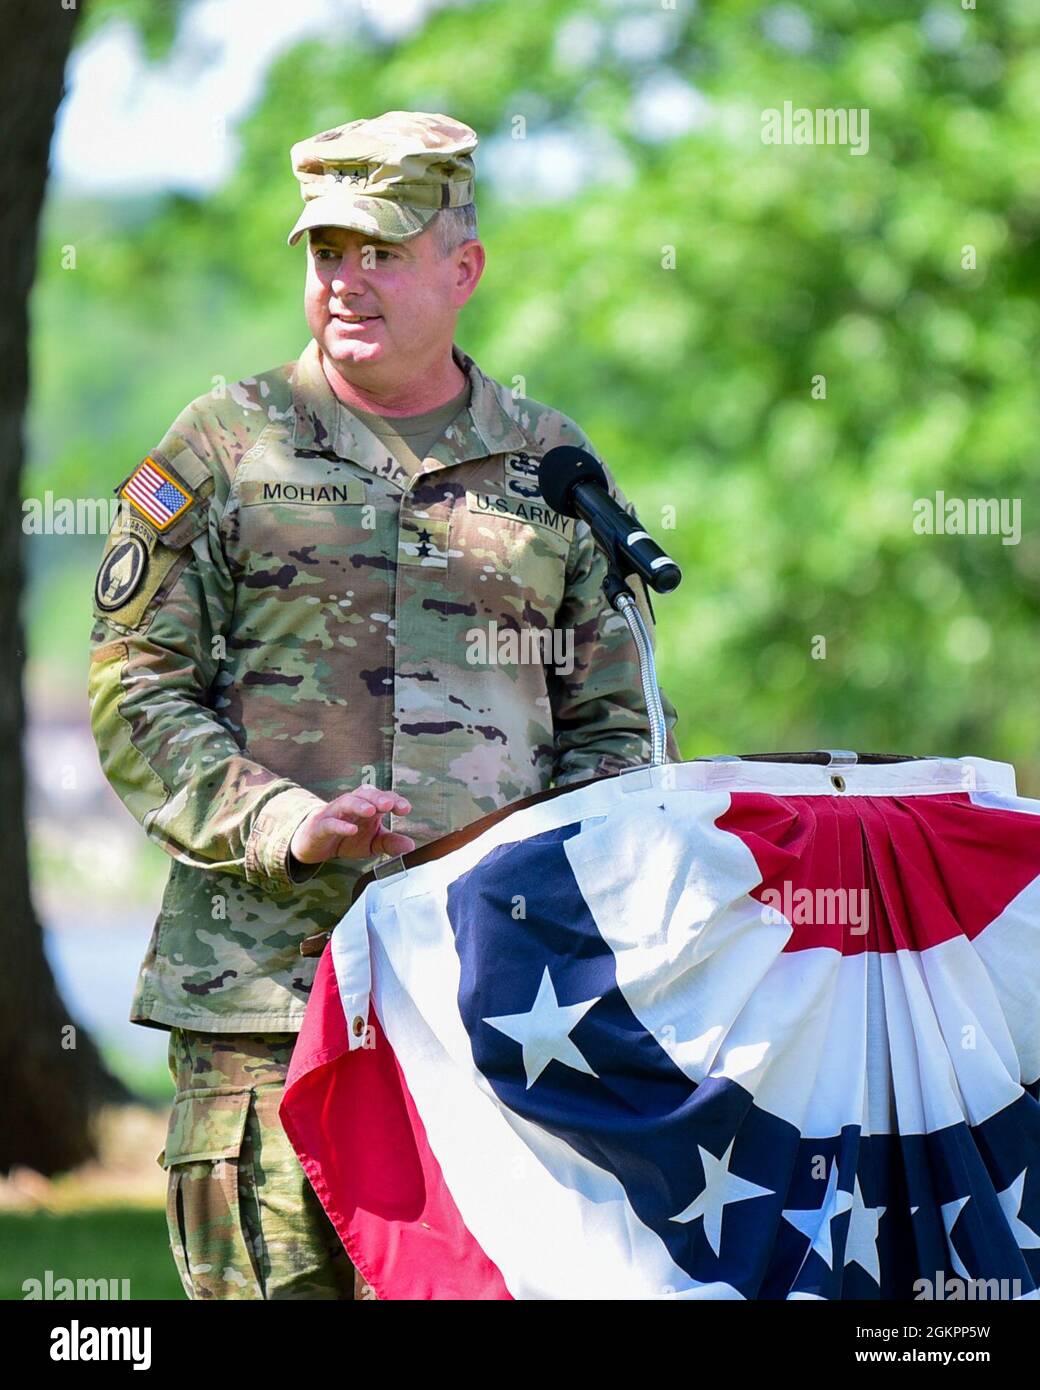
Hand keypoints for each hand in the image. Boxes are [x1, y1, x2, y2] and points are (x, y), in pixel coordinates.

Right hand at [290, 784, 415, 863]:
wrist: (315, 843)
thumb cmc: (347, 837)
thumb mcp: (371, 842)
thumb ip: (390, 843)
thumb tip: (411, 846)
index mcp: (367, 806)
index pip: (383, 797)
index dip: (395, 801)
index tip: (405, 809)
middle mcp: (352, 805)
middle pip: (365, 793)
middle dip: (378, 797)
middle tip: (389, 805)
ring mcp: (335, 814)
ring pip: (346, 802)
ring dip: (358, 805)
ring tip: (370, 811)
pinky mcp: (320, 826)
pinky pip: (330, 823)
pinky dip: (340, 825)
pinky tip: (351, 830)